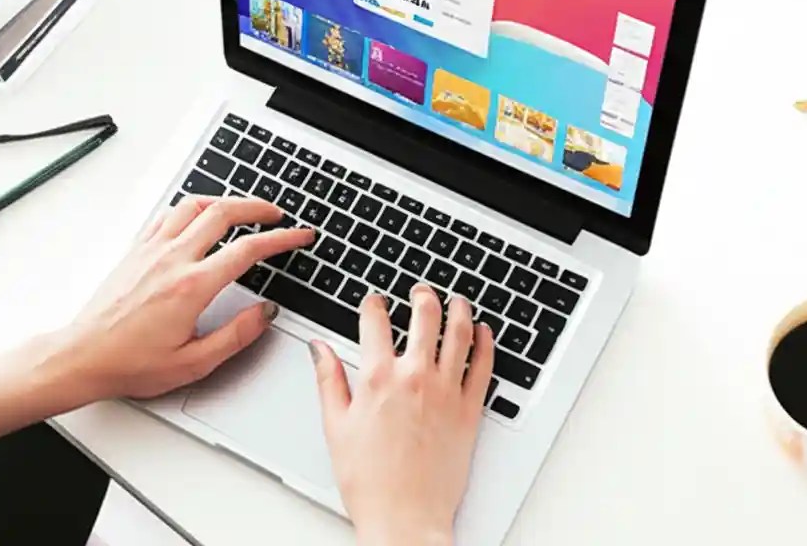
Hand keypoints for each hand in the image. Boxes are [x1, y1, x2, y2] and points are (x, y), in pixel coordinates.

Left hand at [48, 196, 313, 403]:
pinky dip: (192, 209)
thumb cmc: (130, 364)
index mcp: (191, 286)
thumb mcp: (194, 363)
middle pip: (223, 213)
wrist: (81, 358)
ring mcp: (151, 251)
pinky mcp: (135, 251)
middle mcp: (171, 260)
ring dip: (224, 201)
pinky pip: (168, 215)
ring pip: (194, 205)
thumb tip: (265, 313)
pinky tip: (198, 217)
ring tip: (242, 209)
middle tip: (277, 214)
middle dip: (257, 208)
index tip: (299, 235)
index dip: (281, 239)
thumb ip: (236, 335)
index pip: (248, 250)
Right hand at [310, 286, 494, 545]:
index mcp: (378, 378)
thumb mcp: (336, 426)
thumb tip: (319, 348)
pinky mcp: (470, 410)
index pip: (376, 320)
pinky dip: (487, 343)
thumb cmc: (369, 481)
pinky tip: (485, 332)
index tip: (374, 301)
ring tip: (457, 300)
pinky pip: (484, 366)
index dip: (373, 304)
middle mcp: (415, 376)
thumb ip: (329, 380)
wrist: (405, 517)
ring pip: (460, 333)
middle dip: (422, 295)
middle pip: (424, 315)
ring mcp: (446, 391)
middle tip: (420, 290)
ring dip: (459, 309)